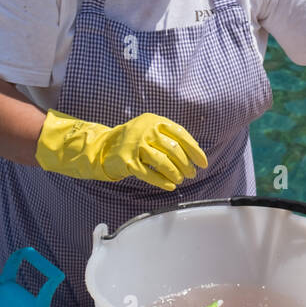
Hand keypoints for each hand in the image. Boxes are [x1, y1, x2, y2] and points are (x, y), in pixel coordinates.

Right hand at [36, 111, 208, 190]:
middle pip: (173, 149)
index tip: (203, 162)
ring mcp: (135, 145)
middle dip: (186, 164)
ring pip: (162, 161)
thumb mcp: (151, 132)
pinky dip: (161, 181)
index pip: (181, 134)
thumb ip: (169, 138)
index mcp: (155, 121)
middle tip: (192, 174)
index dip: (194, 150)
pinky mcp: (127, 161)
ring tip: (180, 180)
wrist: (103, 147)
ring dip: (175, 173)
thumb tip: (194, 155)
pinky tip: (169, 186)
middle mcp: (146, 130)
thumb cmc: (134, 141)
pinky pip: (148, 173)